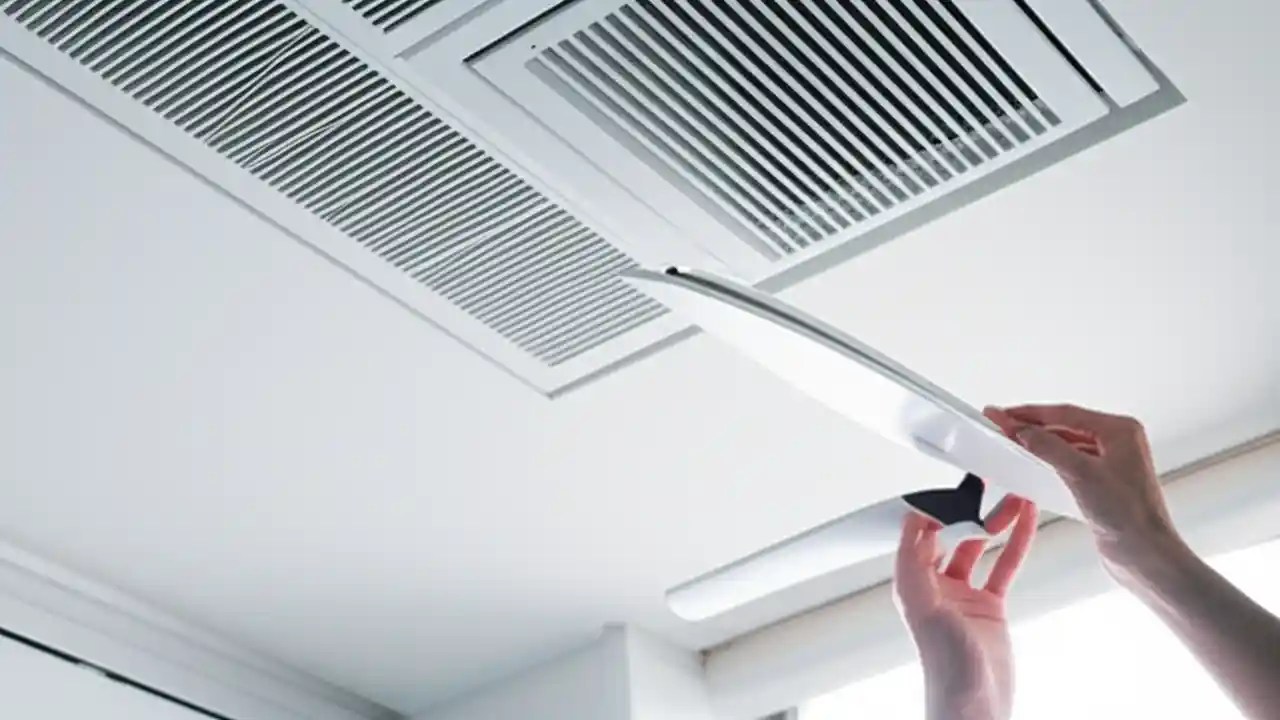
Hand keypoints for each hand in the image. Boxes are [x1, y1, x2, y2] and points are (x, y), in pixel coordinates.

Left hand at [894, 497, 1037, 719]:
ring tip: (1015, 495)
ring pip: (981, 547)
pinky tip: (1027, 522)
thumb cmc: (945, 665)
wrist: (976, 703)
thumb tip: (912, 518)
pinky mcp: (990, 607)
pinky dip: (1016, 544)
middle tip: (987, 483)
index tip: (955, 484)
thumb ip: (913, 559)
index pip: (921, 532)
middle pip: (953, 535)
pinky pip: (1004, 567)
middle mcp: (935, 585)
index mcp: (912, 582)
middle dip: (970, 509)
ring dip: (997, 522)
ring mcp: (964, 595)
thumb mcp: (921, 604)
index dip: (938, 506)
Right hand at [983, 404, 1183, 581]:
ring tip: (1013, 443)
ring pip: (1068, 444)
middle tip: (1003, 426)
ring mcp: (1113, 463)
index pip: (1066, 413)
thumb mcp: (1081, 474)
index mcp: (1121, 431)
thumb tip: (1024, 430)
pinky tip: (1035, 465)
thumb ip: (1048, 447)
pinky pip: (1071, 463)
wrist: (1144, 555)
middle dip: (1033, 426)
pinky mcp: (1104, 483)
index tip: (1004, 414)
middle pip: (1066, 426)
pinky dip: (1050, 461)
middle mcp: (1120, 443)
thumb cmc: (1130, 516)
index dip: (1030, 413)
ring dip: (1041, 443)